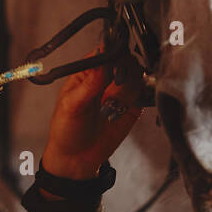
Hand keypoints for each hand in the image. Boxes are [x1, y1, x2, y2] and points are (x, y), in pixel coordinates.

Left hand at [40, 49, 145, 181]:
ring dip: (130, 89)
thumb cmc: (66, 131)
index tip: (116, 63)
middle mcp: (105, 79)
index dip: (113, 53)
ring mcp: (120, 92)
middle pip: (126, 61)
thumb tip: (103, 64)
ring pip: (137, 76)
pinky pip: (144, 95)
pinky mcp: (132, 107)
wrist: (77, 160)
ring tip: (113, 105)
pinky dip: (141, 98)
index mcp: (87, 73)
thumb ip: (89, 85)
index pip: (104, 52)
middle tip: (116, 87)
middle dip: (125, 71)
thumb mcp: (71, 106)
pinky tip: (126, 108)